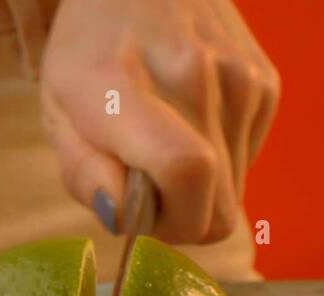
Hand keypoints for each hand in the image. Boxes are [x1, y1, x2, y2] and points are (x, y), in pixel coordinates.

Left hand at [40, 0, 279, 244]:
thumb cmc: (90, 48)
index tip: (144, 215)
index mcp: (127, 85)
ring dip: (201, 189)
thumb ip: (83, 172)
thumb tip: (125, 219)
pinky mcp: (266, 83)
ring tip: (168, 145)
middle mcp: (196, 77)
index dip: (171, 220)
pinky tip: (194, 124)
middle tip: (149, 187)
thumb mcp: (57, 111)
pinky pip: (248, 161)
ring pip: (236, 192)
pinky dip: (222, 161)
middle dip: (183, 218)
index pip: (187, 172)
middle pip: (219, 204)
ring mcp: (241, 78)